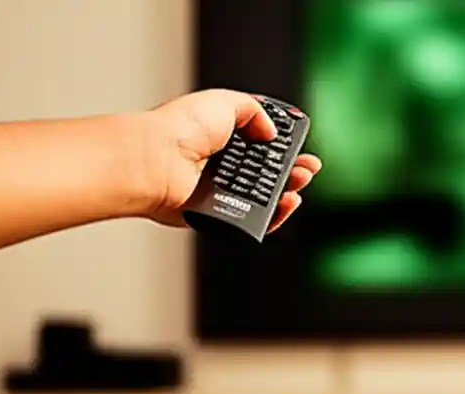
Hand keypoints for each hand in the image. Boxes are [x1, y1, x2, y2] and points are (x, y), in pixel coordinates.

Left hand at [137, 89, 321, 231]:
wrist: (156, 162)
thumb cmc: (179, 129)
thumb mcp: (223, 101)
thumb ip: (254, 110)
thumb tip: (271, 131)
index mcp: (219, 135)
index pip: (258, 140)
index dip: (281, 143)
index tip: (299, 144)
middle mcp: (219, 164)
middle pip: (265, 171)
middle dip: (292, 168)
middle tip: (307, 167)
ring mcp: (219, 192)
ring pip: (264, 197)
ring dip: (288, 190)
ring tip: (300, 182)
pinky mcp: (218, 216)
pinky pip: (254, 221)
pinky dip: (275, 215)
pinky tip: (286, 202)